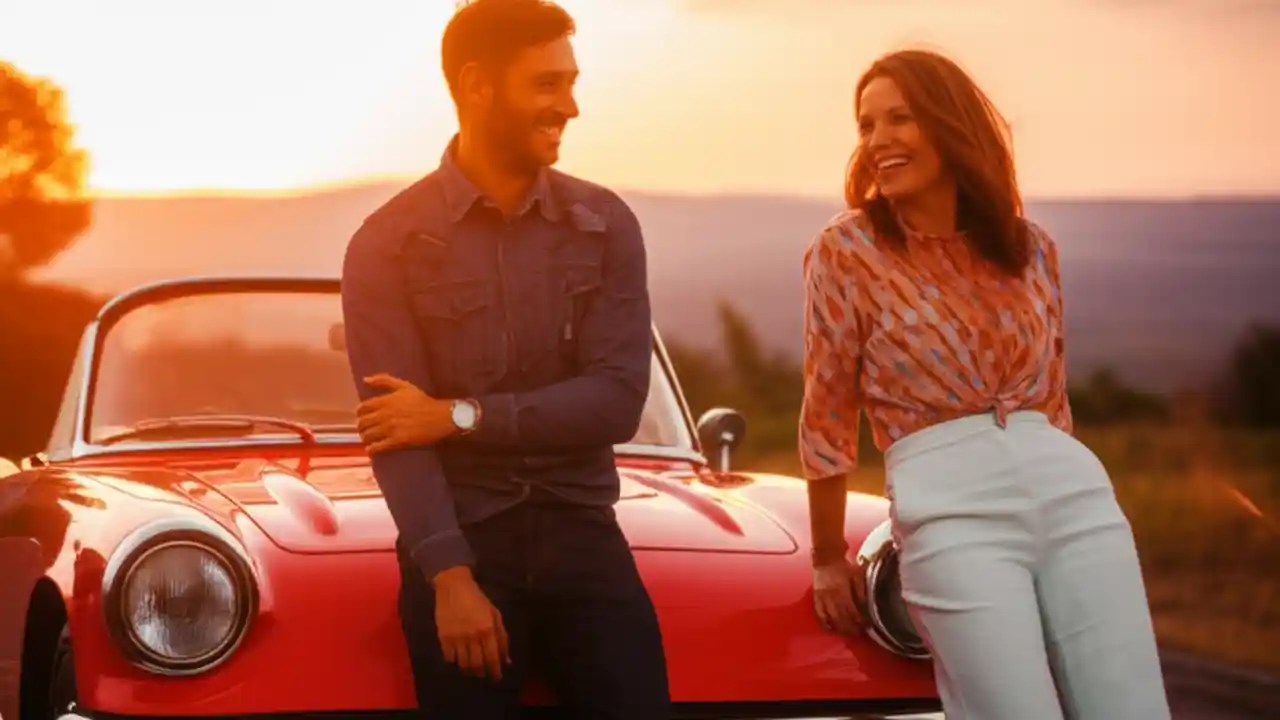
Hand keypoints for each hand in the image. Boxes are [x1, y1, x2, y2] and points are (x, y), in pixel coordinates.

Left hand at [356, 374, 454, 453]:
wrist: (440, 418)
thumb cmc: (423, 401)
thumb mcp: (404, 386)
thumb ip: (383, 380)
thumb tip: (364, 380)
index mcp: (385, 401)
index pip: (362, 408)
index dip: (360, 414)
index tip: (363, 417)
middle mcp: (384, 415)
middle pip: (362, 423)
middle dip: (361, 428)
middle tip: (365, 430)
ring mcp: (390, 429)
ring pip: (367, 436)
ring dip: (366, 439)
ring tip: (369, 440)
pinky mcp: (397, 442)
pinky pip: (376, 448)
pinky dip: (371, 450)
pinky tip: (373, 450)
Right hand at [432, 567, 509, 681]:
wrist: (453, 587)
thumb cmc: (478, 600)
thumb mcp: (495, 615)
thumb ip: (502, 637)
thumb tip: (506, 660)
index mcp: (487, 629)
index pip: (492, 658)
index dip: (495, 671)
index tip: (497, 677)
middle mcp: (472, 636)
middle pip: (477, 664)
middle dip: (482, 672)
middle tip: (483, 674)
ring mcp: (456, 637)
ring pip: (463, 664)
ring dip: (469, 669)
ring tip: (472, 669)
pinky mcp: (443, 637)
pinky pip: (449, 657)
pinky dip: (455, 661)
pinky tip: (459, 658)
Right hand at [812, 557, 861, 634]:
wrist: (826, 556)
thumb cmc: (844, 565)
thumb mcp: (857, 574)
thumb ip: (861, 591)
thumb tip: (866, 606)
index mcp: (842, 590)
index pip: (852, 611)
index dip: (859, 621)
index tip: (866, 625)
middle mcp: (830, 596)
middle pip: (841, 619)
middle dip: (850, 628)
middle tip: (858, 633)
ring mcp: (822, 597)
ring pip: (830, 619)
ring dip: (839, 628)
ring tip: (847, 632)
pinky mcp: (816, 597)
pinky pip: (819, 614)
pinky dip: (825, 623)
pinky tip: (832, 628)